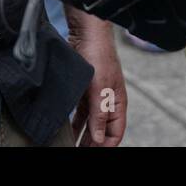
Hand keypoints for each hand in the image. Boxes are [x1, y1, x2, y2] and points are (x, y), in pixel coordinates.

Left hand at [68, 17, 126, 146]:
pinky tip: (67, 131)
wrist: (86, 32)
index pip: (115, 133)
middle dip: (92, 143)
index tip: (92, 153)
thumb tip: (99, 139)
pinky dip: (74, 123)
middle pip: (102, 130)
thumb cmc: (99, 55)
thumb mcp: (100, 88)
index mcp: (117, 102)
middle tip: (79, 152)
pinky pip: (80, 112)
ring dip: (82, 135)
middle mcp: (107, 101)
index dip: (105, 146)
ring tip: (72, 147)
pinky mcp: (83, 89)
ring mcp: (95, 95)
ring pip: (90, 123)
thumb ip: (100, 115)